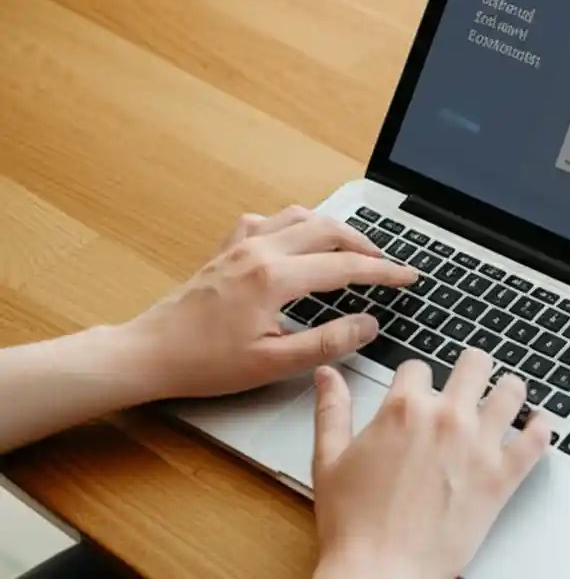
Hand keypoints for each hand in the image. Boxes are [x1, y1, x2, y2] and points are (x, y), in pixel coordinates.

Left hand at [127, 206, 416, 399]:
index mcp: (275, 278)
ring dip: (332, 228)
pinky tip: (296, 240)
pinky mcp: (226, 250)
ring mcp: (240, 246)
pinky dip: (292, 225)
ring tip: (352, 248)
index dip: (383, 272)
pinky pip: (267, 222)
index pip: (345, 267)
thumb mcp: (273, 364)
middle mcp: (260, 251)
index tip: (408, 277)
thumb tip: (367, 324)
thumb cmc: (205, 363)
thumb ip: (327, 342)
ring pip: (300, 217)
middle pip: (328, 229)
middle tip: (386, 264)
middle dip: (364, 244)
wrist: (149, 353)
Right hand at [311, 350, 552, 578]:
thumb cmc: (354, 525)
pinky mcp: (502, 477)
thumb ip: (331, 410)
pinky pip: (536, 439)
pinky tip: (539, 424)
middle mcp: (446, 418)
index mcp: (404, 410)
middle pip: (474, 363)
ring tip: (505, 396)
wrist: (381, 572)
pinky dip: (542, 428)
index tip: (419, 389)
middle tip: (470, 379)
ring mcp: (479, 445)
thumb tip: (328, 374)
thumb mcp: (328, 461)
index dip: (416, 378)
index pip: (418, 367)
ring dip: (509, 390)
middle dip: (470, 368)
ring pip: (511, 391)